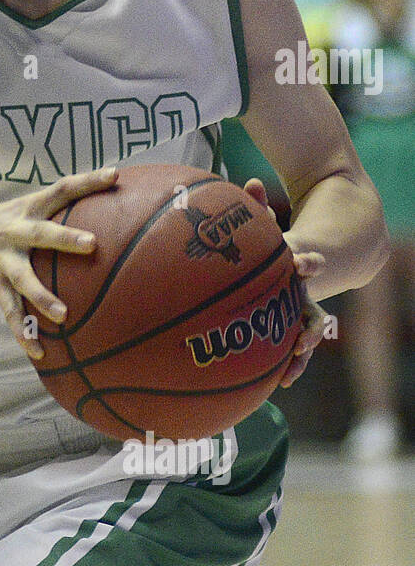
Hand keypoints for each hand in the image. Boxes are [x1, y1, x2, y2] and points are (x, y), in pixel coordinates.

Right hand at [0, 167, 118, 359]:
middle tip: (92, 244)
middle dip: (66, 238)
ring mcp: (1, 258)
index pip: (61, 189)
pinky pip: (10, 310)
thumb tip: (95, 224)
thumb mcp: (16, 214)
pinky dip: (23, 332)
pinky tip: (38, 350)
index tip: (115, 175)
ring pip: (24, 279)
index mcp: (26, 209)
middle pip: (43, 233)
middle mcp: (14, 231)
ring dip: (43, 297)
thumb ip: (48, 218)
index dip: (88, 182)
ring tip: (63, 315)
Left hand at [243, 177, 327, 386]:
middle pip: (312, 307)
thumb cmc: (279, 243)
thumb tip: (251, 182)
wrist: (314, 258)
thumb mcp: (269, 224)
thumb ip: (259, 206)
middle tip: (304, 337)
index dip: (307, 261)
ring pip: (308, 333)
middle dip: (310, 323)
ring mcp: (303, 310)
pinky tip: (281, 383)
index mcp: (298, 263)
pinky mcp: (293, 326)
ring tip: (291, 370)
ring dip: (302, 350)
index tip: (302, 263)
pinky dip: (290, 363)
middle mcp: (305, 290)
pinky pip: (293, 348)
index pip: (306, 260)